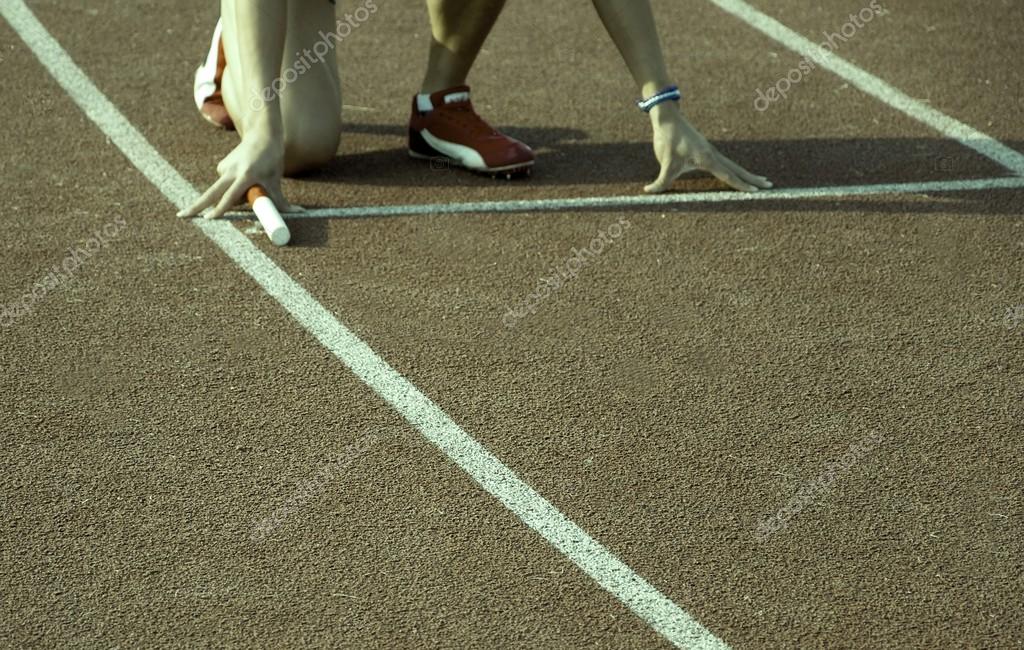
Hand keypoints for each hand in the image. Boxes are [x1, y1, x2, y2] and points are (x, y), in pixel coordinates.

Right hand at [177, 134, 291, 218]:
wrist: (262, 134)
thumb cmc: (271, 159)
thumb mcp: (276, 180)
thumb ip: (281, 200)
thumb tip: (298, 213)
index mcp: (246, 175)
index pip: (230, 196)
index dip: (221, 209)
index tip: (210, 218)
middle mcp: (231, 171)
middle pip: (211, 193)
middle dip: (197, 206)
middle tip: (181, 216)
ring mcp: (224, 168)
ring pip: (225, 192)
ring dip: (236, 196)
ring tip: (254, 181)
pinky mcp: (221, 166)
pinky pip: (227, 185)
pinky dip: (235, 187)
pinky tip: (245, 175)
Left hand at [644, 105, 772, 193]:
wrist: (668, 118)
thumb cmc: (668, 138)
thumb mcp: (665, 162)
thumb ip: (660, 181)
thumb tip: (649, 191)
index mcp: (707, 158)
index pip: (728, 175)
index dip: (741, 185)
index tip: (756, 192)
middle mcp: (712, 155)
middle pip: (737, 169)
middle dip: (753, 179)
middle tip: (769, 186)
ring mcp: (711, 152)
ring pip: (732, 166)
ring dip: (746, 174)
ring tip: (760, 181)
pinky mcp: (706, 150)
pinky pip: (724, 163)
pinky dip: (734, 170)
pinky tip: (737, 174)